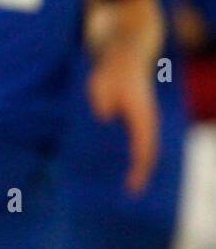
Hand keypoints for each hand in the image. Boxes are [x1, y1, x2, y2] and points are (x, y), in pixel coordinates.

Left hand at [87, 40, 159, 195]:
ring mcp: (143, 120)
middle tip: (130, 194)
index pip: (145, 149)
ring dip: (137, 167)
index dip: (140, 170)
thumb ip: (102, 99)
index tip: (133, 187)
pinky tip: (117, 164)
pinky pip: (136, 140)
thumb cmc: (111, 70)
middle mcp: (147, 121)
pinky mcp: (136, 118)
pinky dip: (132, 155)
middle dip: (141, 174)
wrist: (125, 54)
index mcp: (142, 116)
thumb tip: (102, 116)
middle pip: (148, 154)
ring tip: (124, 186)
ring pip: (144, 149)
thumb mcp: (101, 83)